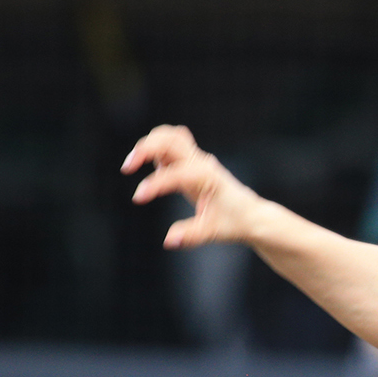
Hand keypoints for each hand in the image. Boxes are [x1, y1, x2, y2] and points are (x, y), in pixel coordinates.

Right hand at [122, 125, 260, 248]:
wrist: (250, 214)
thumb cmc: (234, 222)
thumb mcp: (213, 232)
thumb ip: (191, 235)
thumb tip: (169, 240)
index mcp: (209, 177)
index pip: (177, 173)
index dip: (156, 184)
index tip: (139, 198)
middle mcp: (202, 163)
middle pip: (171, 139)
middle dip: (146, 148)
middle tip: (127, 168)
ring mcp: (196, 160)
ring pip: (170, 136)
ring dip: (150, 143)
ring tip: (133, 163)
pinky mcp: (190, 162)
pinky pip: (171, 144)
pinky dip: (156, 148)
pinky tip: (148, 165)